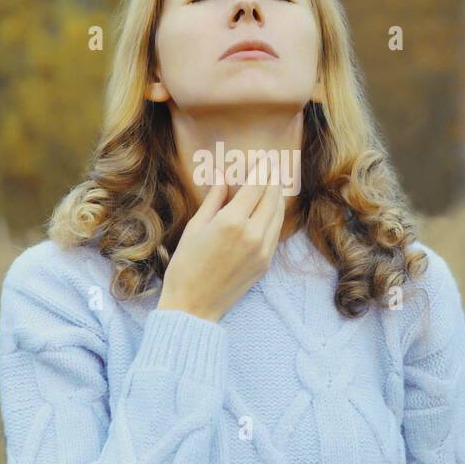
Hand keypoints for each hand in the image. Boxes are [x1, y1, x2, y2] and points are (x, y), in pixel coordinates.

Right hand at [157, 155, 284, 321]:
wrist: (193, 305)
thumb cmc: (186, 266)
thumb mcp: (195, 227)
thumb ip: (214, 199)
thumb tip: (224, 177)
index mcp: (232, 222)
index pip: (256, 186)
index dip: (262, 169)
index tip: (264, 158)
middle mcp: (253, 234)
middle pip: (272, 197)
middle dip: (272, 179)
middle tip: (272, 166)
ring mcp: (263, 250)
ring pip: (278, 214)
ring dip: (277, 196)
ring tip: (273, 183)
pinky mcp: (265, 263)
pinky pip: (275, 232)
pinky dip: (275, 216)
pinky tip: (269, 209)